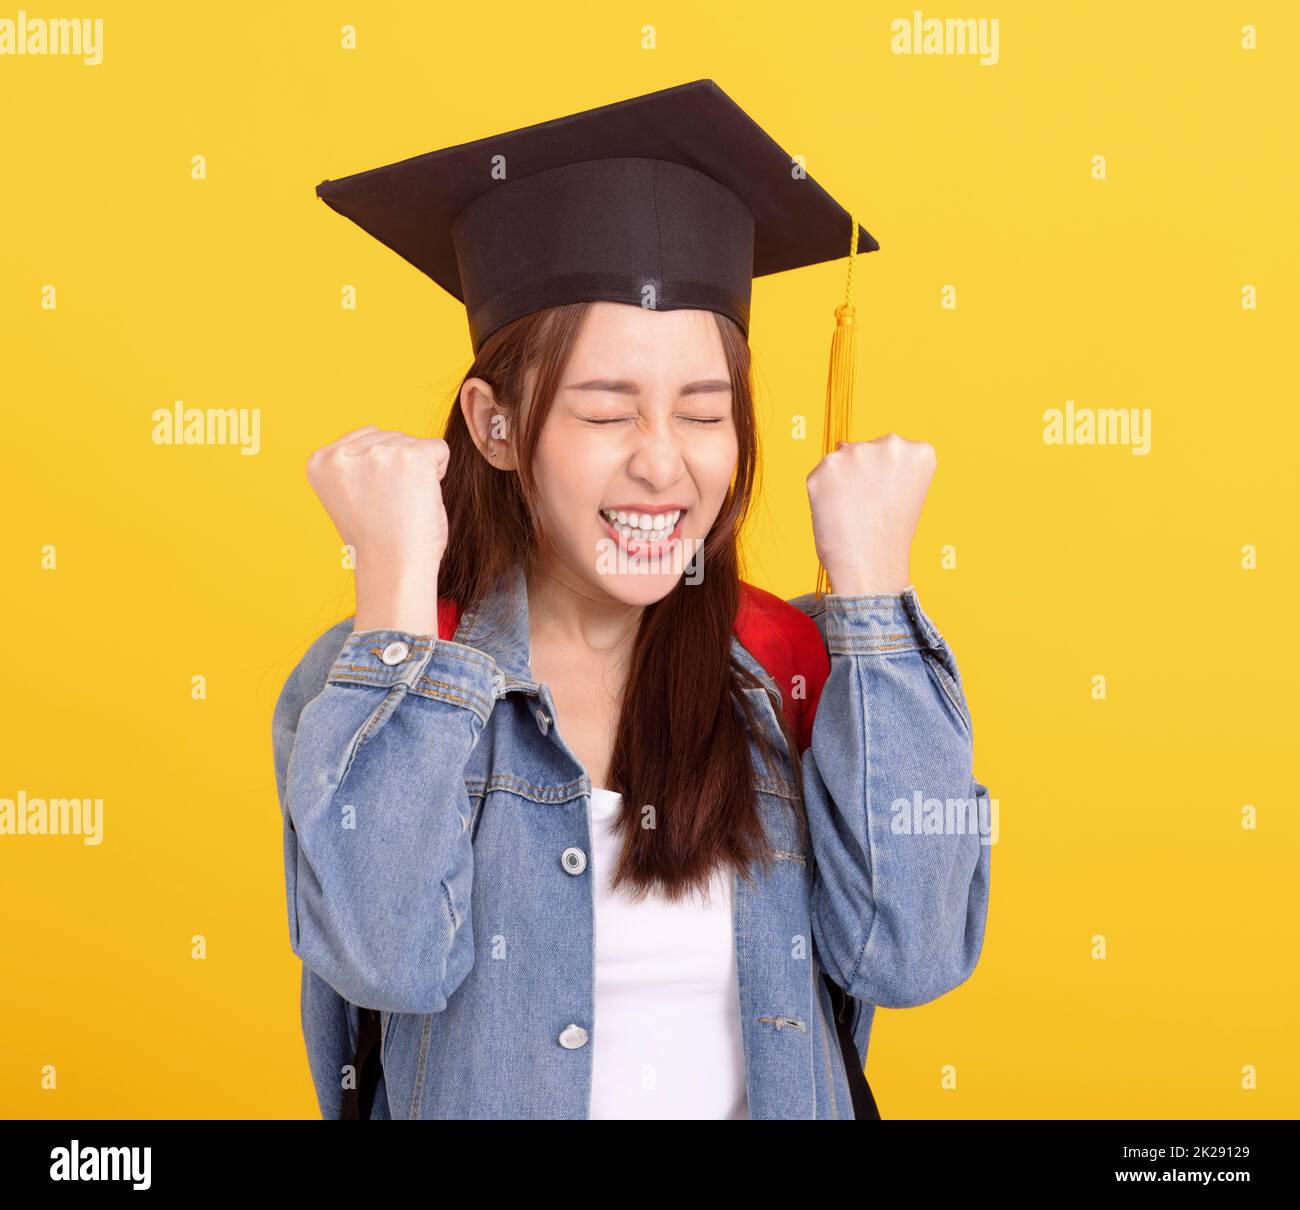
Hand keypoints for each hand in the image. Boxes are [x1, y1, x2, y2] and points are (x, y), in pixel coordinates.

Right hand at [306, 425, 449, 632]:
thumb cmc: (379, 540)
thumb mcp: (350, 493)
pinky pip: (439, 449)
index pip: (368, 437)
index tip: (375, 500)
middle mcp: (343, 454)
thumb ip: (358, 464)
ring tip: (405, 505)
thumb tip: (382, 440)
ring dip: (419, 472)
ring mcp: (377, 454)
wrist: (394, 568)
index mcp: (320, 462)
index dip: (382, 469)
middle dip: (401, 468)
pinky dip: (439, 472)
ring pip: (415, 443)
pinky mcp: (411, 459)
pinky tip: (422, 498)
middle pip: (392, 436)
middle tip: (392, 507)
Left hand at [805, 434, 935, 594]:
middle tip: (870, 509)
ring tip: (854, 512)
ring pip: (841, 461)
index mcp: (919, 452)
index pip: (893, 453)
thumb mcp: (905, 491)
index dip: (886, 480)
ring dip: (842, 482)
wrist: (870, 568)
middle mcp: (891, 444)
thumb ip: (884, 463)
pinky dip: (822, 493)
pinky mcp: (826, 467)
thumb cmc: (888, 535)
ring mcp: (856, 453)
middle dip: (862, 476)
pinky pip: (819, 476)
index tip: (890, 501)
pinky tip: (836, 512)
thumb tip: (842, 445)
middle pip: (865, 451)